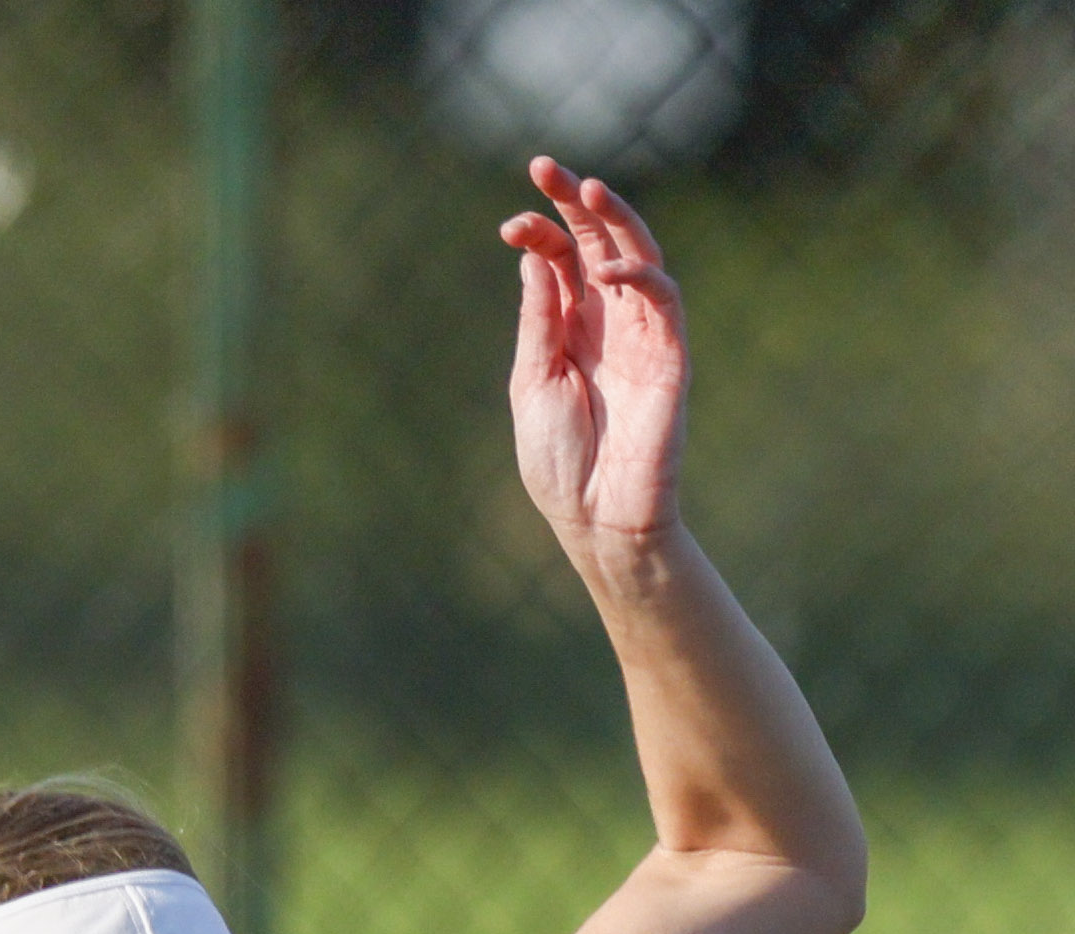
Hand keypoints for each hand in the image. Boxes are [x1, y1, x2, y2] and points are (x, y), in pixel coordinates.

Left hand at [500, 158, 686, 545]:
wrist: (597, 517)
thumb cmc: (559, 461)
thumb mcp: (533, 380)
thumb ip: (540, 319)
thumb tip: (536, 255)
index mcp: (569, 327)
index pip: (560, 259)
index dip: (539, 232)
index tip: (512, 222)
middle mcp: (607, 320)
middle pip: (597, 241)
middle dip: (574, 201)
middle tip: (546, 167)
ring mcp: (641, 333)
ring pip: (636, 253)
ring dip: (615, 217)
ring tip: (588, 188)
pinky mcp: (671, 352)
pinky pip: (663, 297)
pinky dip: (640, 274)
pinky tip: (609, 270)